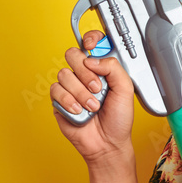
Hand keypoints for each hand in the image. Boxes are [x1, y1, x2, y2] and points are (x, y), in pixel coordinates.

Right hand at [50, 30, 136, 163]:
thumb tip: (92, 59)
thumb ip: (114, 68)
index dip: (90, 39)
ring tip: (93, 106)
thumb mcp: (126, 90)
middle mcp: (85, 74)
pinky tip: (80, 111)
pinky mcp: (60, 99)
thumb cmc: (119, 119)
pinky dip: (69, 101)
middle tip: (97, 87)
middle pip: (73, 54)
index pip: (93, 43)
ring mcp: (71, 86)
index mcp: (103, 68)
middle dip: (85, 72)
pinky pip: (56, 90)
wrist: (108, 143)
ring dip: (81, 92)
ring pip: (64, 74)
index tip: (91, 46)